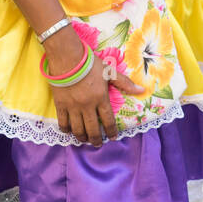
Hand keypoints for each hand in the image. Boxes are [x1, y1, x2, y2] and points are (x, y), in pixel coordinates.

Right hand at [43, 27, 145, 145]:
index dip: (111, 132)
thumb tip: (142, 90)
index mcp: (100, 99)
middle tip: (97, 144)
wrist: (67, 57)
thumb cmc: (90, 64)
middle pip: (92, 129)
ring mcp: (72, 107)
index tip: (113, 138)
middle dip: (96, 140)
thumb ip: (125, 83)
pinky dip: (66, 129)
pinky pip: (62, 122)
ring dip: (82, 137)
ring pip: (77, 129)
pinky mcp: (60, 105)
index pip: (108, 121)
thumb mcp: (109, 71)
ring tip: (84, 140)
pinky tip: (69, 131)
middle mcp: (87, 106)